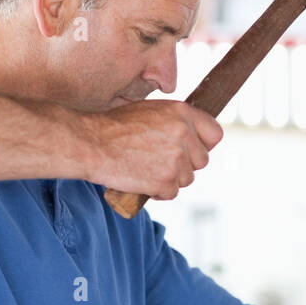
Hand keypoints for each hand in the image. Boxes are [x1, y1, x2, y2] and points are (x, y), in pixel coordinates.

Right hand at [85, 99, 222, 199]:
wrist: (91, 143)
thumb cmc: (115, 127)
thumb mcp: (150, 111)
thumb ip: (176, 122)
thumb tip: (194, 137)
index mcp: (182, 112)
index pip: (215, 134)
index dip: (204, 144)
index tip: (192, 149)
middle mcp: (183, 134)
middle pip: (202, 160)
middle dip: (185, 164)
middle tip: (160, 161)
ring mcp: (176, 159)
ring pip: (187, 179)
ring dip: (170, 179)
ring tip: (146, 168)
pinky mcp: (166, 180)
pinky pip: (172, 193)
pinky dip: (158, 192)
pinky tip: (142, 179)